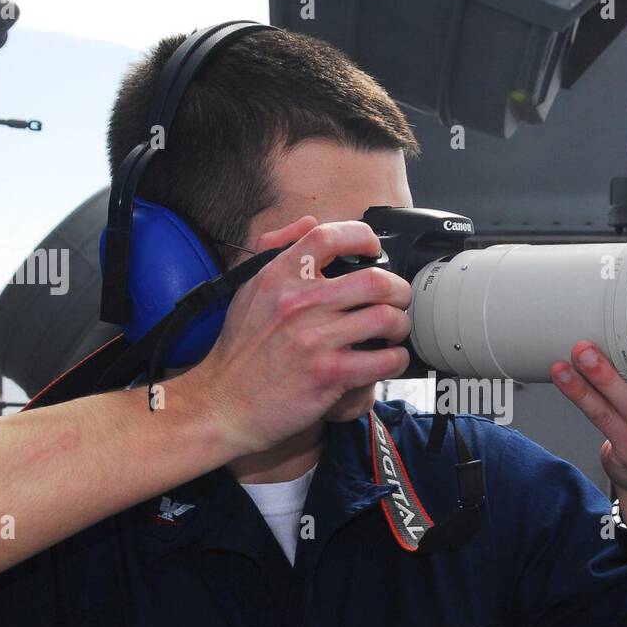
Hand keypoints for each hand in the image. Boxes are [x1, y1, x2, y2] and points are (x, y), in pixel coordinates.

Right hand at [180, 216, 412, 454]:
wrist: (225, 402)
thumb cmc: (240, 350)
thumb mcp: (248, 289)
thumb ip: (277, 249)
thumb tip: (309, 223)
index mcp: (279, 276)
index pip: (328, 236)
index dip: (361, 236)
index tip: (372, 248)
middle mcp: (299, 303)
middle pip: (375, 280)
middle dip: (399, 290)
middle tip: (398, 300)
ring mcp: (315, 339)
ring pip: (387, 319)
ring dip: (401, 326)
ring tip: (395, 332)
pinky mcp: (329, 374)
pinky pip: (383, 360)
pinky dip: (396, 360)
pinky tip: (389, 360)